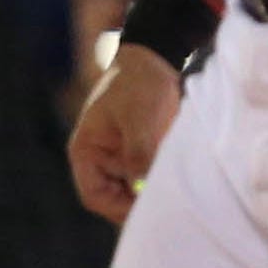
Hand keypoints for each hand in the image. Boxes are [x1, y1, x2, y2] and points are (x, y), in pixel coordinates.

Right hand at [69, 42, 180, 223]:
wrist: (154, 59)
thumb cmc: (138, 83)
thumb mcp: (139, 116)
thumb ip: (139, 152)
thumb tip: (142, 187)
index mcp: (87, 152)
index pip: (94, 196)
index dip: (117, 209)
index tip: (146, 208)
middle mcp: (101, 161)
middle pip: (116, 200)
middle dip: (139, 205)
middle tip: (168, 208)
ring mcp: (122, 160)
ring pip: (135, 193)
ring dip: (153, 195)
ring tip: (177, 194)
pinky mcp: (142, 157)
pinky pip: (150, 181)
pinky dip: (163, 184)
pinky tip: (181, 182)